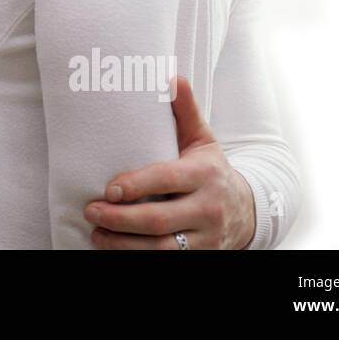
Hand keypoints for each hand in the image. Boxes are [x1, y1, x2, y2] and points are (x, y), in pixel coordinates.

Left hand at [83, 75, 257, 249]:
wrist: (247, 210)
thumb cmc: (211, 169)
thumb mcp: (203, 139)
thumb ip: (186, 110)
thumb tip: (172, 77)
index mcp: (205, 175)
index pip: (167, 180)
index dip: (137, 186)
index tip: (109, 189)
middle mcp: (207, 208)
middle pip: (159, 220)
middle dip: (121, 219)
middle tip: (91, 210)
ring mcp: (205, 238)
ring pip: (161, 249)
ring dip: (123, 244)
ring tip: (96, 232)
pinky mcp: (201, 257)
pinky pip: (167, 262)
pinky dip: (137, 258)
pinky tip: (113, 249)